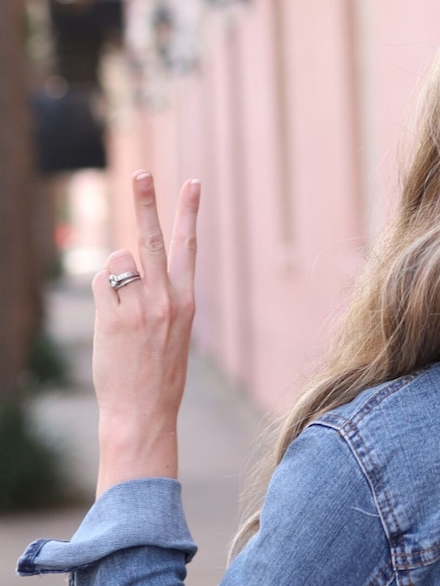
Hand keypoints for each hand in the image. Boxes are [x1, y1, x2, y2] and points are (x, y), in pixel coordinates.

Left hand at [91, 172, 200, 494]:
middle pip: (154, 238)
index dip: (190, 213)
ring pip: (119, 261)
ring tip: (121, 309)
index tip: (193, 184)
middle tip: (142, 173)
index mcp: (187, 301)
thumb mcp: (174, 332)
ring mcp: (142, 307)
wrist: (146, 411)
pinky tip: (109, 322)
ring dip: (114, 275)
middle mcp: (168, 298)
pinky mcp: (115, 317)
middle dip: (147, 203)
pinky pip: (101, 284)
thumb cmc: (159, 375)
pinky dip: (101, 293)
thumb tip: (130, 263)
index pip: (190, 246)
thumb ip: (160, 295)